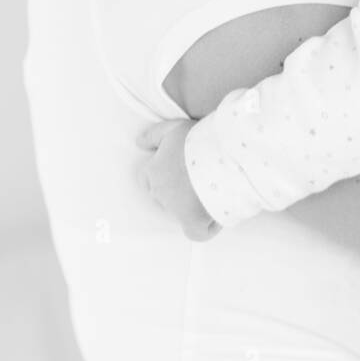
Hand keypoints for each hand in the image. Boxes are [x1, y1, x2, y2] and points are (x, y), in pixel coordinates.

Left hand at [136, 119, 219, 241]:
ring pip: (181, 214)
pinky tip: (218, 217)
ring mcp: (175, 209)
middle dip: (178, 193)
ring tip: (214, 193)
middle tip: (199, 181)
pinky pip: (196, 232)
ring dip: (193, 207)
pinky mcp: (192, 222)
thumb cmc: (199, 140)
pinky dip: (206, 228)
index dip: (164, 176)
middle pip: (163, 198)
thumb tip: (138, 143)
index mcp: (153, 170)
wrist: (221, 156)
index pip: (147, 179)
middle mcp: (160, 192)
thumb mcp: (173, 128)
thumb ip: (153, 136)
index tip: (181, 171)